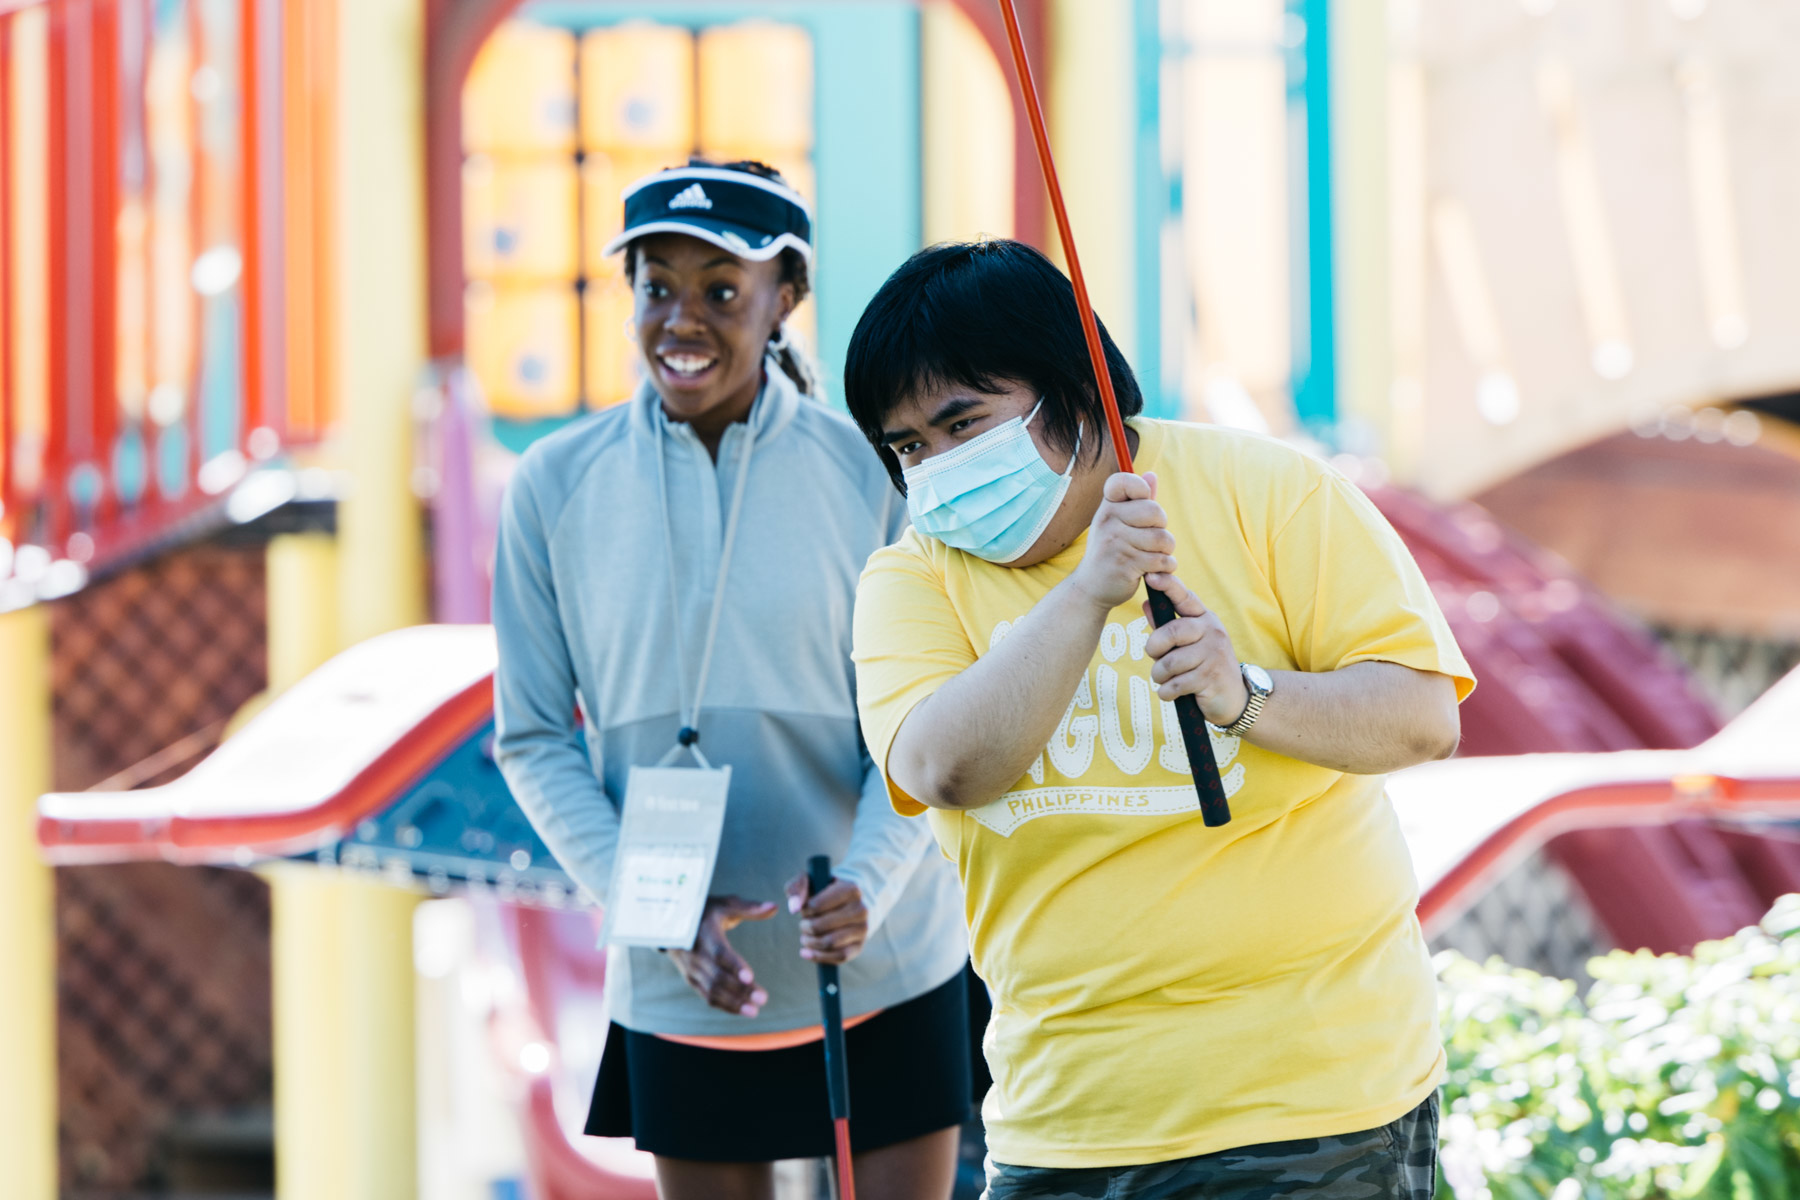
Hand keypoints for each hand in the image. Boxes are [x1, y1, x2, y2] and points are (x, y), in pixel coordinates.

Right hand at [666, 894, 777, 1016]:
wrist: (671, 922)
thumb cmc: (705, 911)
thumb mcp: (724, 904)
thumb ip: (749, 908)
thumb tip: (775, 907)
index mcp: (705, 933)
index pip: (719, 953)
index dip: (734, 966)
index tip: (750, 977)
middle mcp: (695, 953)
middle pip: (718, 976)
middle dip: (740, 990)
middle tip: (763, 999)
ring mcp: (691, 969)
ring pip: (712, 990)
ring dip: (734, 1002)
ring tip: (755, 1011)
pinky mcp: (691, 979)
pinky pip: (707, 996)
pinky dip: (724, 1005)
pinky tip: (743, 1011)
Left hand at [784, 872, 869, 965]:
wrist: (850, 903)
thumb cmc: (825, 891)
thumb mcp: (810, 880)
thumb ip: (797, 887)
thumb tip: (794, 908)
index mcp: (851, 889)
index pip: (817, 906)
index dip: (805, 910)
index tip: (804, 909)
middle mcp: (861, 909)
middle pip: (821, 926)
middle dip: (805, 927)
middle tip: (803, 924)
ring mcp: (862, 929)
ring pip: (829, 943)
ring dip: (810, 942)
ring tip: (805, 937)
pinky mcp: (859, 946)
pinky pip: (838, 957)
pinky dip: (819, 956)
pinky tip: (806, 952)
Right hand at [1068, 472, 1177, 612]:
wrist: (1092, 588)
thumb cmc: (1111, 551)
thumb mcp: (1119, 523)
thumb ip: (1139, 500)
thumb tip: (1151, 475)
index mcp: (1107, 507)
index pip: (1125, 481)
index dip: (1141, 489)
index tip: (1141, 503)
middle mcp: (1107, 520)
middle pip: (1155, 512)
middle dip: (1161, 528)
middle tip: (1152, 539)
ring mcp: (1115, 542)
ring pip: (1162, 539)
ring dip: (1165, 551)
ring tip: (1153, 556)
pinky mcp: (1125, 564)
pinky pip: (1161, 561)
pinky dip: (1165, 567)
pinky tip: (1153, 571)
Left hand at [1141, 573, 1249, 726]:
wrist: (1234, 698)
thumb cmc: (1204, 666)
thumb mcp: (1188, 643)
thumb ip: (1167, 625)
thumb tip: (1146, 603)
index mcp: (1204, 619)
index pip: (1185, 598)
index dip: (1168, 586)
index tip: (1151, 575)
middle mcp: (1212, 632)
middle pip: (1171, 632)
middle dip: (1154, 648)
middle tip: (1155, 657)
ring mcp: (1214, 655)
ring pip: (1170, 663)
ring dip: (1159, 675)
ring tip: (1165, 680)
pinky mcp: (1211, 677)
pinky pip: (1175, 684)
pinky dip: (1166, 692)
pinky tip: (1172, 692)